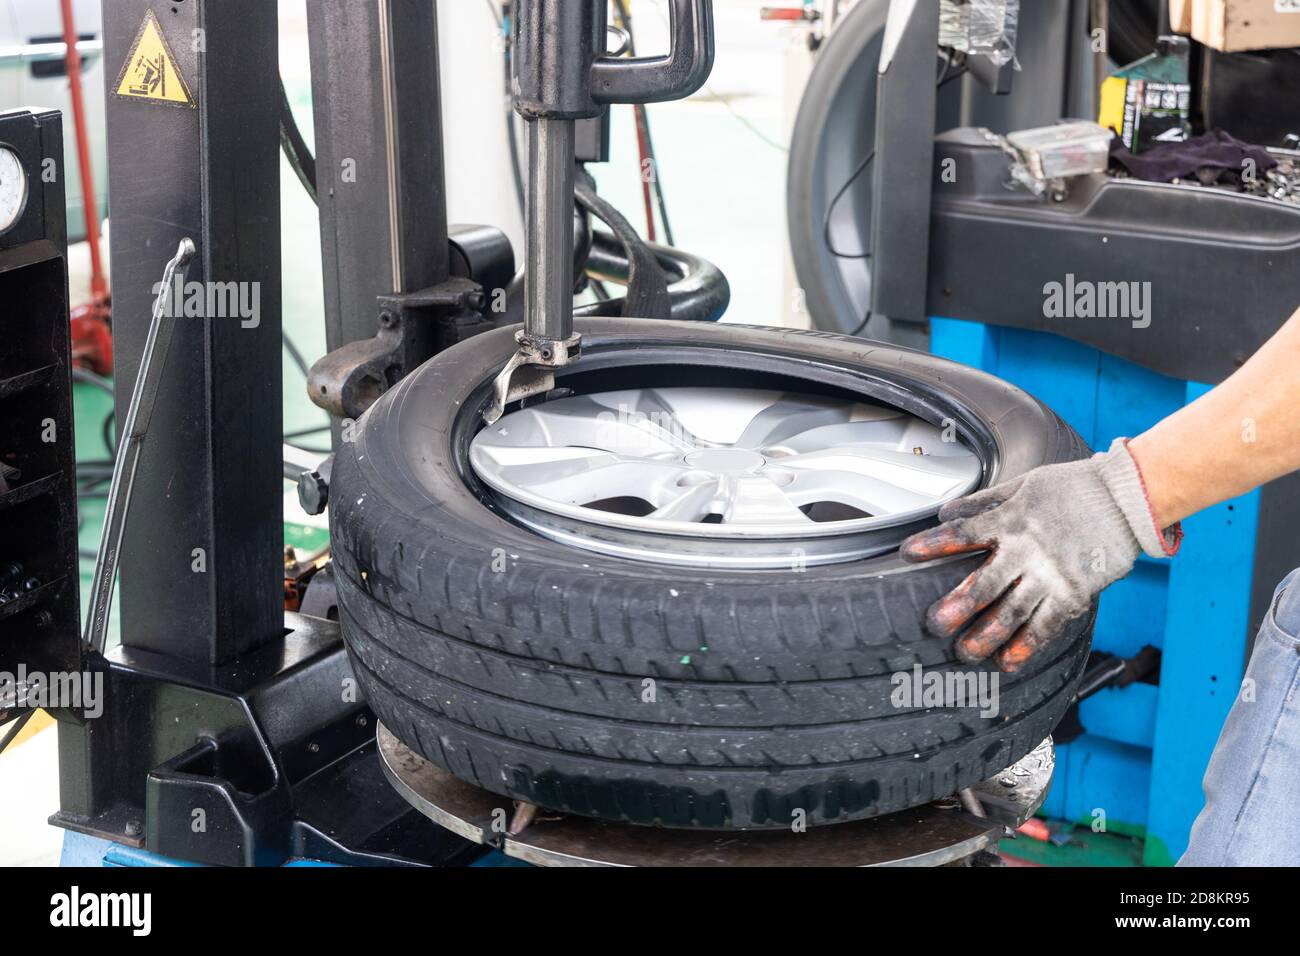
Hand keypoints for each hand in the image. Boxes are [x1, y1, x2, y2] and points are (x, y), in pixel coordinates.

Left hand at [900, 439, 1180, 671]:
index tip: (907, 553)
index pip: (964, 533)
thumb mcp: (1024, 484)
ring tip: (966, 654)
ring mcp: (1051, 575)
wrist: (1127, 498)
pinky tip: (1008, 662)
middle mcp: (1027, 551)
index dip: (934, 543)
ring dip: (986, 637)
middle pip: (984, 585)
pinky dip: (1027, 646)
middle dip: (957, 608)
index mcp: (1011, 520)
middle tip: (935, 625)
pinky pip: (1046, 625)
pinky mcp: (1074, 593)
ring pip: (1012, 613)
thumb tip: (945, 513)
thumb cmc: (1073, 488)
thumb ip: (983, 502)